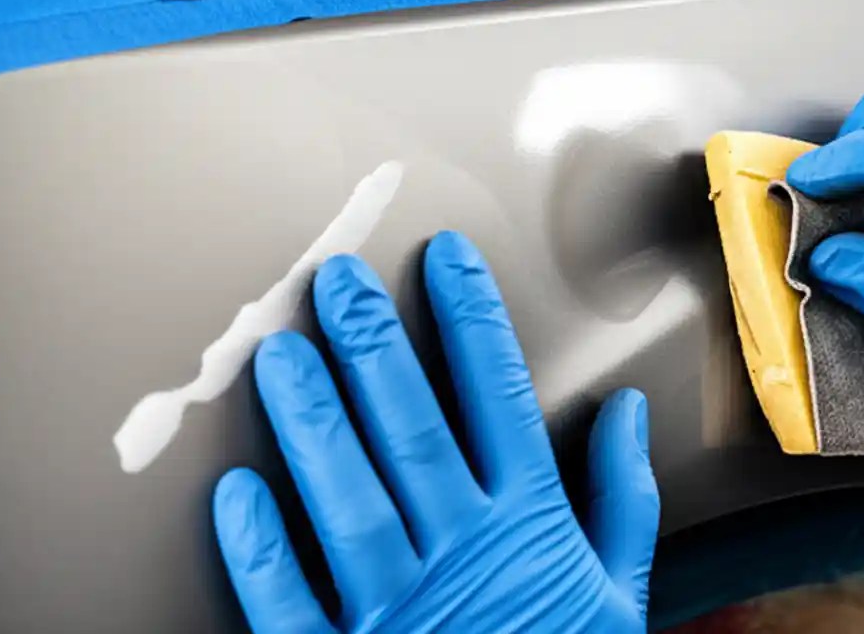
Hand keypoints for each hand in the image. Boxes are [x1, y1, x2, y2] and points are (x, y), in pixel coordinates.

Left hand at [212, 232, 658, 632]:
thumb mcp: (619, 592)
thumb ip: (623, 500)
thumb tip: (626, 416)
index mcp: (528, 526)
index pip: (497, 399)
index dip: (470, 321)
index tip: (443, 262)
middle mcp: (462, 553)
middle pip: (410, 431)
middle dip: (373, 347)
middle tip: (335, 282)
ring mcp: (399, 607)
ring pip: (347, 499)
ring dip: (311, 424)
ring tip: (278, 357)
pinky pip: (292, 603)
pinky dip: (262, 551)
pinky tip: (237, 495)